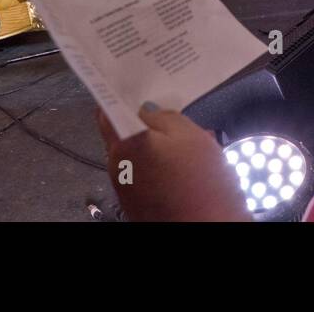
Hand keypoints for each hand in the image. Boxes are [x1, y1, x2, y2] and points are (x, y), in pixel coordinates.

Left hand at [97, 104, 250, 221]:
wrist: (206, 230)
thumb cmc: (200, 183)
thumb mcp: (189, 135)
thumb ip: (163, 116)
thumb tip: (147, 110)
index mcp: (123, 144)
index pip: (107, 109)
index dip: (119, 93)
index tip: (132, 82)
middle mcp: (116, 166)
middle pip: (124, 133)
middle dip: (146, 122)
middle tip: (171, 112)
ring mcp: (126, 188)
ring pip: (138, 155)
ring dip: (157, 145)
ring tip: (189, 142)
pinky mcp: (139, 204)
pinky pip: (146, 175)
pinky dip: (161, 166)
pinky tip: (188, 166)